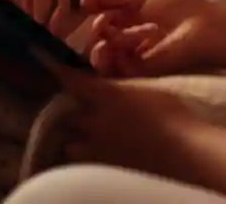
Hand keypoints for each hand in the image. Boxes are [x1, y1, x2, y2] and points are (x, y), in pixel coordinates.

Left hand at [51, 65, 209, 177]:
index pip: (73, 80)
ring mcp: (97, 147)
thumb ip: (128, 87)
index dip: (57, 69)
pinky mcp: (104, 168)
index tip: (41, 57)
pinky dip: (86, 159)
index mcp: (108, 95)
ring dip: (75, 139)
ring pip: (71, 144)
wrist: (183, 153)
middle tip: (74, 110)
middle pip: (67, 113)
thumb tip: (117, 86)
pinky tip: (98, 158)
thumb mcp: (151, 89)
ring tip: (84, 140)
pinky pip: (84, 164)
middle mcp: (96, 121)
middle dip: (68, 111)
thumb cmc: (175, 116)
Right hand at [81, 0, 219, 76]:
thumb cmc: (179, 8)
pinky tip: (108, 49)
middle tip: (99, 26)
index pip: (108, 16)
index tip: (86, 6)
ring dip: (98, 49)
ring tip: (102, 43)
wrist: (204, 31)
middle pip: (104, 38)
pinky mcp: (138, 74)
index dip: (95, 11)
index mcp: (138, 16)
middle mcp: (136, 37)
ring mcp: (137, 57)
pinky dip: (107, 59)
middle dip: (96, 32)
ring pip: (106, 56)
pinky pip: (114, 70)